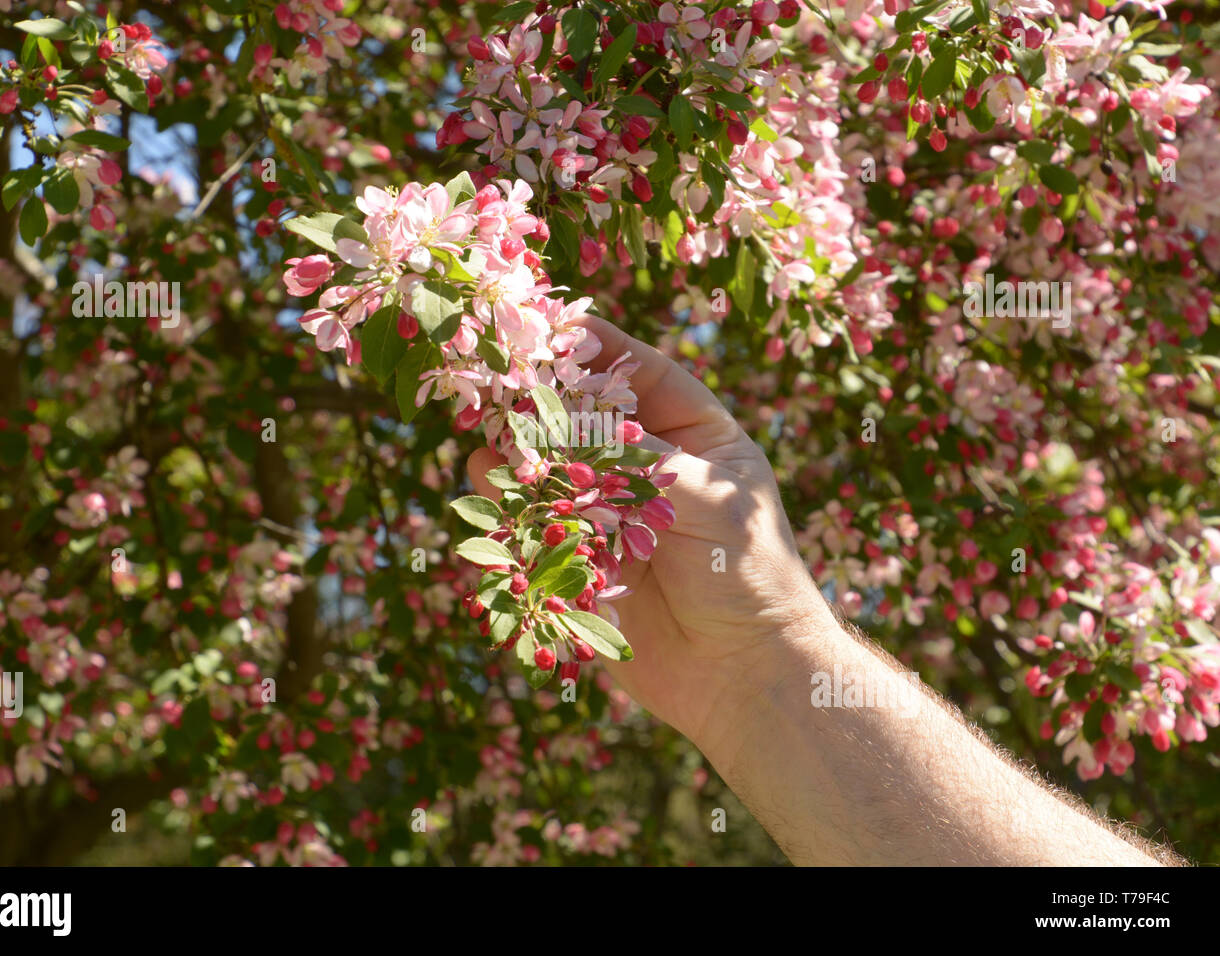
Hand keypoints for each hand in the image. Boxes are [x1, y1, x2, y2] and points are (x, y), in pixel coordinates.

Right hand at [467, 316, 836, 750]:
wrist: (742, 672)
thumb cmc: (749, 576)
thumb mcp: (707, 500)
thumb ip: (641, 460)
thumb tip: (567, 426)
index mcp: (698, 437)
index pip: (646, 375)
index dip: (604, 348)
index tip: (561, 323)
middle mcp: (650, 466)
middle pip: (587, 415)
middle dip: (546, 397)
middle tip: (502, 378)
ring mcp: (612, 510)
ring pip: (553, 465)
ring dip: (521, 450)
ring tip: (491, 440)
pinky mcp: (582, 555)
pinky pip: (537, 519)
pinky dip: (511, 503)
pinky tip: (490, 485)